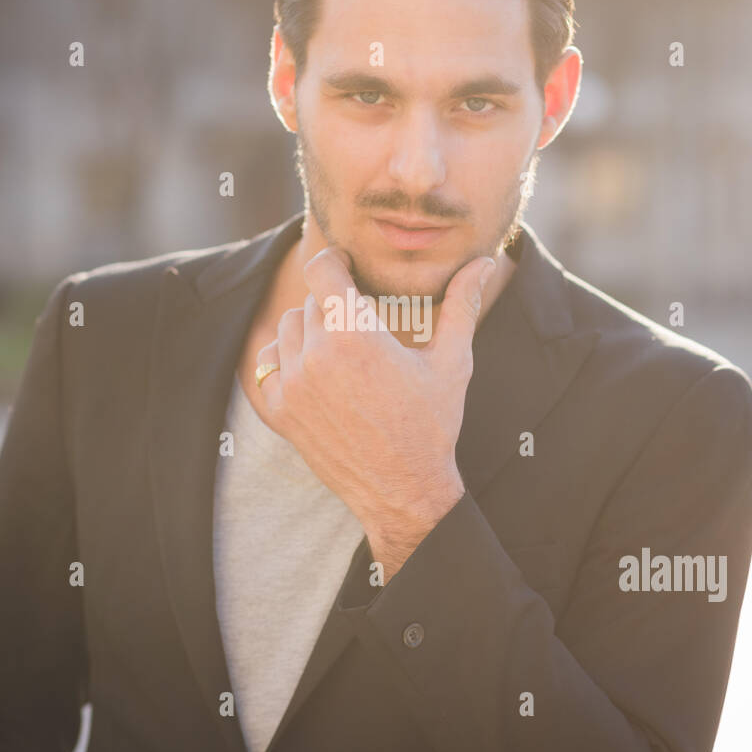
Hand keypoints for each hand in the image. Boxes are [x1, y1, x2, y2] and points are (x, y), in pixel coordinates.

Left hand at [252, 247, 495, 578]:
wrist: (405, 490)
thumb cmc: (432, 426)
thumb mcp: (452, 362)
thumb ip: (461, 305)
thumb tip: (485, 263)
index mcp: (355, 336)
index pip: (322, 269)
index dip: (334, 260)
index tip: (347, 267)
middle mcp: (316, 356)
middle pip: (310, 302)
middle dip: (334, 305)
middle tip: (360, 323)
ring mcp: (293, 386)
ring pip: (286, 330)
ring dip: (309, 330)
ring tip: (340, 347)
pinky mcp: (281, 412)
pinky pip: (266, 365)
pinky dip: (285, 360)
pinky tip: (312, 369)